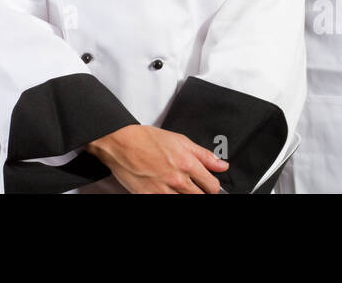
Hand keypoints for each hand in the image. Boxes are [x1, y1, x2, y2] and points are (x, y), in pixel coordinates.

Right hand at [86, 124, 228, 192]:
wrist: (120, 143)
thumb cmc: (146, 139)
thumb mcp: (179, 140)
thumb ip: (203, 154)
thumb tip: (221, 165)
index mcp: (186, 164)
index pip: (212, 186)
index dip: (213, 186)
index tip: (209, 185)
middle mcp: (177, 180)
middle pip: (201, 197)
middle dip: (201, 193)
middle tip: (194, 186)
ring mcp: (163, 191)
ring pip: (185, 201)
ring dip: (186, 195)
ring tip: (179, 187)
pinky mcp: (150, 197)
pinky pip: (166, 203)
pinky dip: (170, 197)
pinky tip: (167, 190)